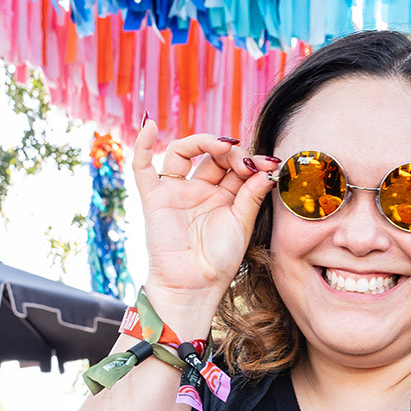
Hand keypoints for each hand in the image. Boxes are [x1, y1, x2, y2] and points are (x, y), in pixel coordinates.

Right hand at [132, 122, 276, 322]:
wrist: (194, 285)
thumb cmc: (220, 261)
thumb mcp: (241, 224)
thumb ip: (251, 194)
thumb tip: (267, 168)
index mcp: (225, 198)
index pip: (235, 166)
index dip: (250, 160)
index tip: (267, 164)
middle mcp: (200, 191)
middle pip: (213, 155)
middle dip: (232, 152)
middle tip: (245, 162)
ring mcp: (177, 192)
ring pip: (184, 152)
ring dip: (203, 142)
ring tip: (221, 146)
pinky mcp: (155, 198)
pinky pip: (143, 167)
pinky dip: (143, 145)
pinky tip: (150, 125)